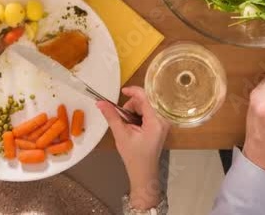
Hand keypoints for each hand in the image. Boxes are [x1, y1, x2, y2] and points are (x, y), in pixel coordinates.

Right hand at [97, 86, 169, 209]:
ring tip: (129, 125)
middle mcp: (163, 119)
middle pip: (147, 101)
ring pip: (147, 105)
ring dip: (135, 110)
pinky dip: (139, 114)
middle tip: (124, 119)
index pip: (146, 97)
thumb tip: (100, 102)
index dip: (134, 91)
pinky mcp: (161, 124)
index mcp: (156, 121)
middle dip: (132, 106)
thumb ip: (111, 116)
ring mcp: (164, 122)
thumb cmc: (133, 156)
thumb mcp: (121, 134)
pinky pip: (150, 111)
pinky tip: (134, 125)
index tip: (122, 91)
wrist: (143, 172)